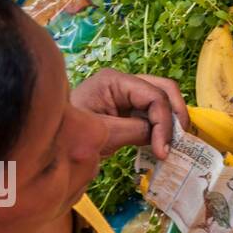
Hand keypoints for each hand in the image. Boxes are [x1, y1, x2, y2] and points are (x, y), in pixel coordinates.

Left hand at [70, 68, 190, 159]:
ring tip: (174, 144)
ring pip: (163, 99)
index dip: (164, 123)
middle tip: (181, 141)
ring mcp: (127, 94)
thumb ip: (136, 131)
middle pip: (165, 89)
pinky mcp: (128, 109)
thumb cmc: (69, 134)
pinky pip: (154, 113)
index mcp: (115, 81)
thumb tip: (160, 137)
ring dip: (172, 120)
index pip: (153, 96)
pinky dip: (162, 126)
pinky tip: (163, 143)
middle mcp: (124, 82)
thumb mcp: (104, 134)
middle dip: (176, 114)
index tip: (163, 151)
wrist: (51, 142)